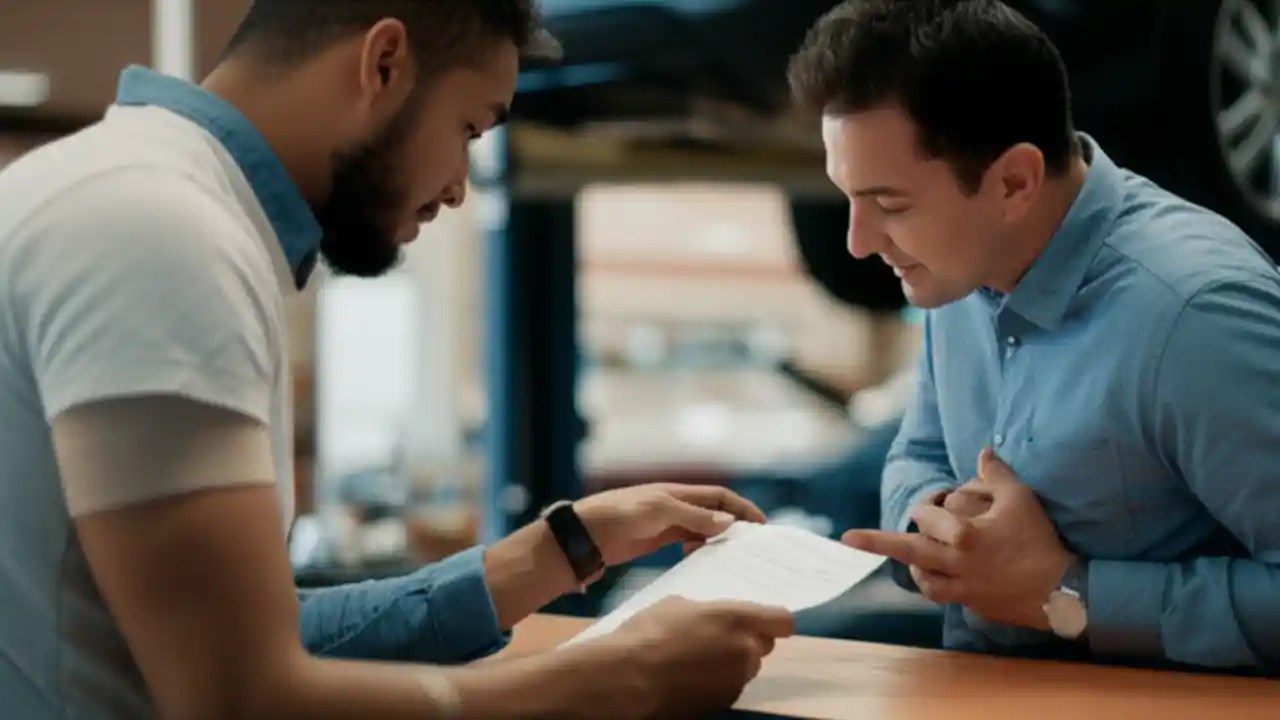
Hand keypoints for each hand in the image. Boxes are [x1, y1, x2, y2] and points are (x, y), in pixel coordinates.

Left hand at [575, 483, 765, 565]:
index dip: (742, 507)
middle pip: (713, 512)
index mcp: (676, 492)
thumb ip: (692, 516)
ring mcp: (665, 524)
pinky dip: (699, 550)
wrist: (581, 536)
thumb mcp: (657, 512)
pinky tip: (703, 561)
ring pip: (702, 529)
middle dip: (735, 525)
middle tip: (753, 547)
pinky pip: (686, 543)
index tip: (762, 526)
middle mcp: (674, 505)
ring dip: (718, 539)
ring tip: (734, 557)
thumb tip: (728, 521)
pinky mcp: (654, 541)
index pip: (719, 496)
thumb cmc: (616, 516)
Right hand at [579, 597, 794, 719]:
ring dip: (731, 663)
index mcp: (738, 619)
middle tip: (717, 639)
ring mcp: (736, 681)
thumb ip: (706, 612)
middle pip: (762, 646)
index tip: (761, 621)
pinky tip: (691, 679)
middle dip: (746, 642)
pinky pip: (729, 686)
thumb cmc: (650, 632)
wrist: (629, 679)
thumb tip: (710, 620)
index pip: (782, 620)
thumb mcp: (676, 604)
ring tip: (698, 661)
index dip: (773, 621)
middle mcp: (746, 651)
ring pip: (745, 668)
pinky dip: (717, 682)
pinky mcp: (723, 704)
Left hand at [843, 448, 1074, 630]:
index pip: (926, 516)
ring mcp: (961, 587)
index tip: (936, 502)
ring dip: (912, 566)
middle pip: (907, 551)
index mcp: (963, 536)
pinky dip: (933, 585)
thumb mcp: (1020, 500)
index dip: (927, 507)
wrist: (1061, 592)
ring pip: (922, 579)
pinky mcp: (971, 604)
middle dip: (876, 541)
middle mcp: (955, 563)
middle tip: (847, 538)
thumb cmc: (1039, 541)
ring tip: (903, 557)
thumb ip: (997, 473)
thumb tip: (983, 450)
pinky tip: (931, 577)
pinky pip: (942, 596)